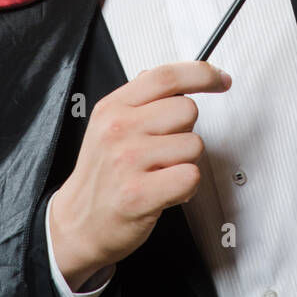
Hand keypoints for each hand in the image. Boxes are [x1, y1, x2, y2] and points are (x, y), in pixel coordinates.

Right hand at [48, 60, 230, 291]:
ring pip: (193, 144)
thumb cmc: (101, 175)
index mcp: (113, 107)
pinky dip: (187, 186)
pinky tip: (167, 188)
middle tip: (166, 148)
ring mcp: (128, 161)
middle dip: (186, 129)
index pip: (166, 76)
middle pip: (187, 109)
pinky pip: (190, 176)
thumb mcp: (108, 125)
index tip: (219, 79)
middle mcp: (119, 130)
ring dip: (186, 161)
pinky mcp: (139, 194)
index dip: (202, 74)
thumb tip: (179, 80)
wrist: (78, 223)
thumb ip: (140, 99)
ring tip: (161, 172)